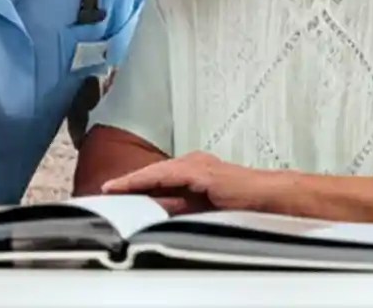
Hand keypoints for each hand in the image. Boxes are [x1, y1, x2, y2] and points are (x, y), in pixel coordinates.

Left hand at [100, 152, 282, 213]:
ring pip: (157, 171)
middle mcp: (194, 162)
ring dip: (133, 180)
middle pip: (154, 171)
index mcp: (195, 169)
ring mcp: (197, 165)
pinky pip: (168, 175)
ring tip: (111, 188)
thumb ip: (180, 205)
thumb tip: (157, 209)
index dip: (136, 183)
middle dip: (129, 181)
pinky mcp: (201, 172)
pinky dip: (148, 180)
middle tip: (105, 189)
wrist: (267, 197)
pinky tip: (133, 184)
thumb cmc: (242, 202)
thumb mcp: (202, 206)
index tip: (115, 191)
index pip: (159, 176)